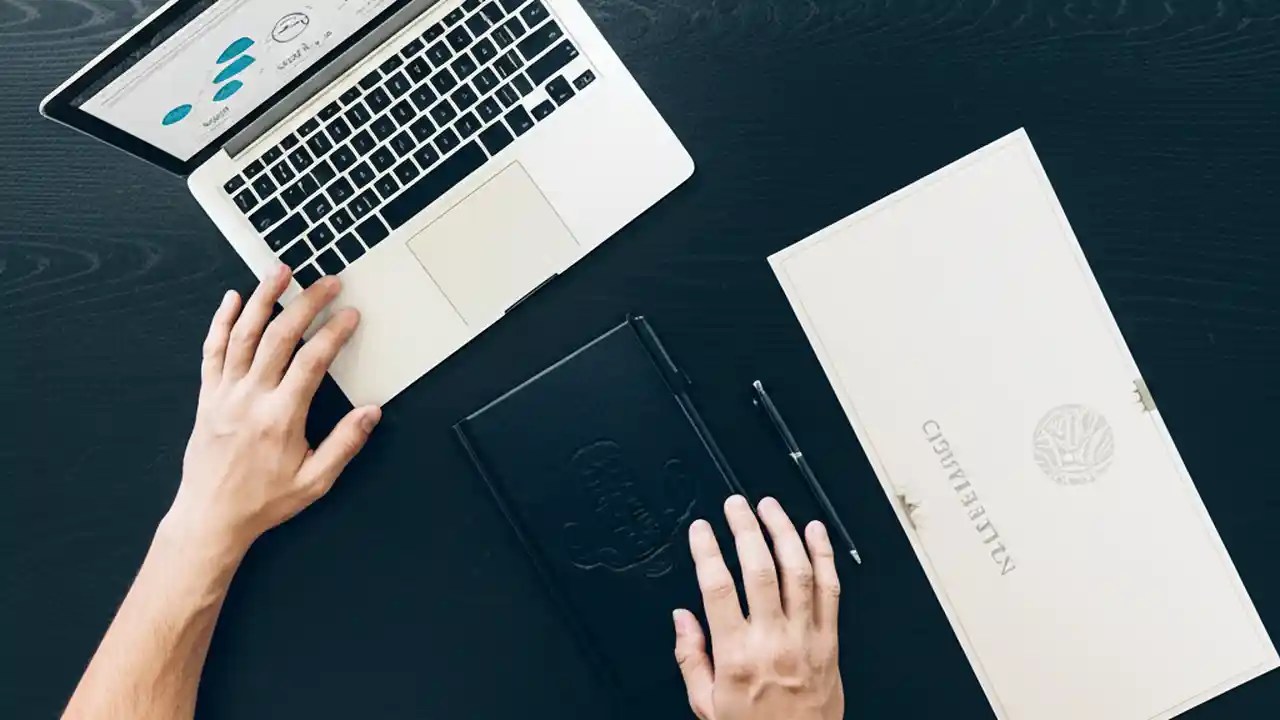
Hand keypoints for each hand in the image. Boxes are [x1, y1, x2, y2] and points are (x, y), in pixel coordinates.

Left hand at [163, 265, 379, 555]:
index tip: (350, 315)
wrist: (210, 517)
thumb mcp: (315, 481)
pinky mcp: (208, 395)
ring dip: (263, 298)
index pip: (311, 362)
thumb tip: (371, 413)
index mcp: (280, 417)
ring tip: (280, 272)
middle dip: (307, 303)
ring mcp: (225, 393)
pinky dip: (221, 321)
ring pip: (244, 334)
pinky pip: (213, 349)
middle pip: (280, 336)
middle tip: (327, 283)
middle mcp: (250, 398)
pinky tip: (231, 300)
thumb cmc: (262, 501)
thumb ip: (345, 444)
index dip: (334, 333)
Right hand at [674, 496, 843, 719]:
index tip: (701, 530)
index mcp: (737, 656)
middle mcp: (773, 641)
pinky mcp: (830, 640)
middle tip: (735, 505)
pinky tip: (814, 533)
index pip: (718, 588)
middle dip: (745, 529)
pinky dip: (824, 555)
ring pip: (798, 571)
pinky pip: (830, 589)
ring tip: (770, 508)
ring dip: (784, 532)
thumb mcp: (706, 705)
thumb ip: (691, 658)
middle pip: (760, 569)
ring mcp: (805, 638)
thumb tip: (682, 618)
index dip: (708, 551)